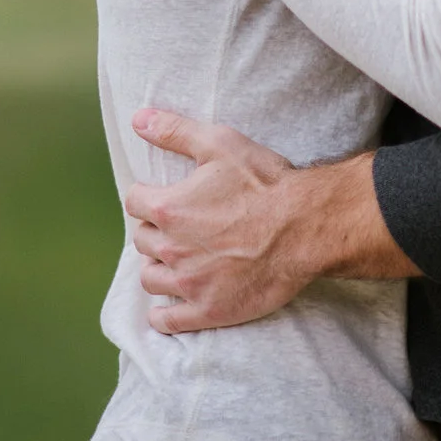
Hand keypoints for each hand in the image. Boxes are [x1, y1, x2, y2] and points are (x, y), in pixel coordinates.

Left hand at [122, 109, 312, 333]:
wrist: (305, 227)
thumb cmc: (265, 183)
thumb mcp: (219, 144)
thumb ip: (174, 130)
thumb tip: (137, 119)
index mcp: (168, 208)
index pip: (135, 202)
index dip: (148, 196)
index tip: (162, 197)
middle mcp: (171, 248)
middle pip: (141, 240)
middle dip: (155, 231)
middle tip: (177, 227)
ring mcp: (188, 283)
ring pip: (150, 278)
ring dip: (158, 268)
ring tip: (176, 261)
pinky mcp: (208, 310)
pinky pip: (168, 321)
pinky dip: (163, 315)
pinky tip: (169, 308)